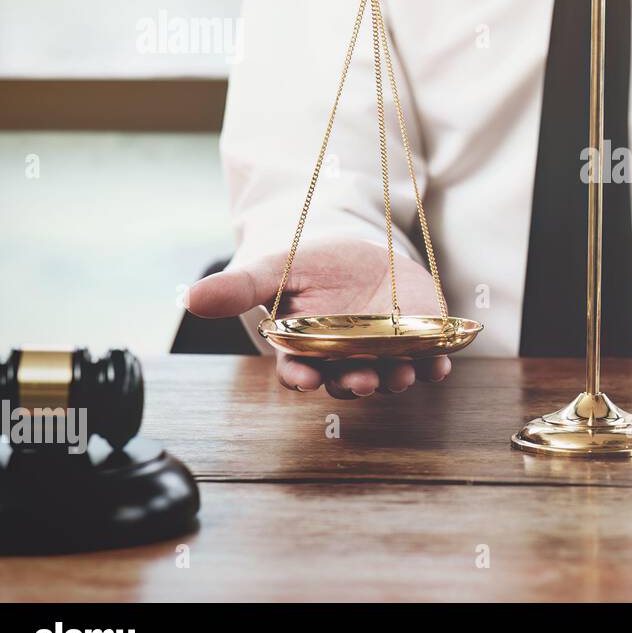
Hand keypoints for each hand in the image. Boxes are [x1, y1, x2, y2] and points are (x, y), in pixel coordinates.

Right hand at [186, 239, 450, 398]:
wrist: (351, 249)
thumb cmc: (305, 264)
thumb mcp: (271, 269)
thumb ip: (239, 287)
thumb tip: (190, 298)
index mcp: (304, 350)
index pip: (299, 373)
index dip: (302, 378)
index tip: (305, 378)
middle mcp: (343, 360)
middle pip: (347, 380)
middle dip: (354, 383)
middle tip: (360, 380)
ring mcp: (381, 352)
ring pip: (388, 375)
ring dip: (396, 378)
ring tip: (401, 373)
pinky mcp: (415, 340)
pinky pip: (427, 359)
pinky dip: (435, 365)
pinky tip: (441, 365)